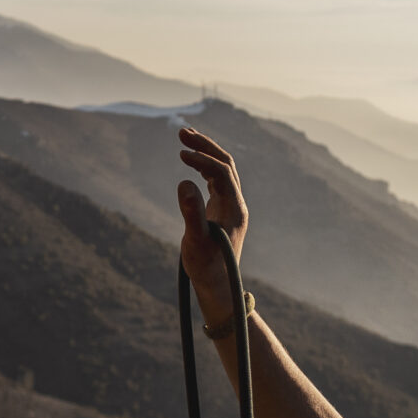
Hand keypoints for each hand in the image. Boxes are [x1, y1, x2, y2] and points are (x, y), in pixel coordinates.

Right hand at [177, 124, 250, 328]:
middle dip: (205, 146)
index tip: (180, 154)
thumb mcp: (195, 241)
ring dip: (204, 151)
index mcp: (235, 209)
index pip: (222, 173)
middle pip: (225, 164)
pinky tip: (189, 159)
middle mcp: (236, 203)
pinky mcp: (222, 209)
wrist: (217, 286)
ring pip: (221, 169)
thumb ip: (191, 212)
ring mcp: (231, 205)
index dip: (202, 159)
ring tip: (183, 137)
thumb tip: (183, 182)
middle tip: (182, 131)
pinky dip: (203, 164)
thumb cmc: (206, 266)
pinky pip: (216, 178)